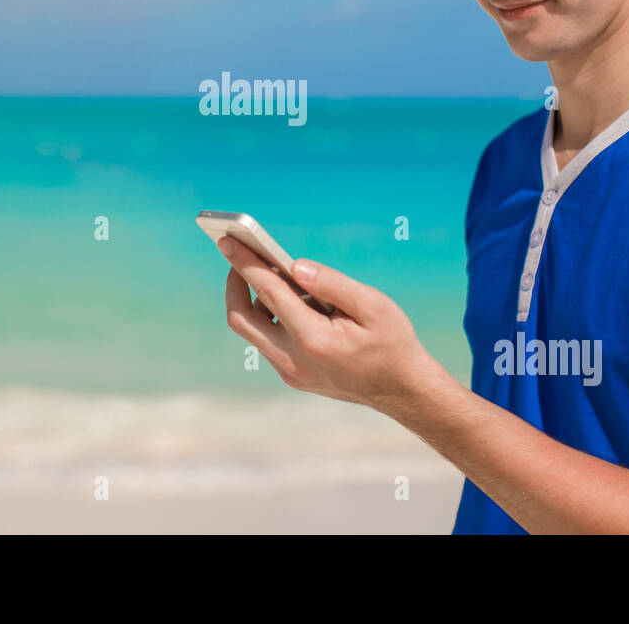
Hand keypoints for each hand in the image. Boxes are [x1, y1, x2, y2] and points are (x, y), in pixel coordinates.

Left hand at [218, 237, 441, 410]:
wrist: (402, 389)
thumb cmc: (391, 341)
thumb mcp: (372, 305)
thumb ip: (331, 283)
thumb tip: (294, 266)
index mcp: (313, 340)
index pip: (268, 293)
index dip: (245, 263)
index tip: (226, 240)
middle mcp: (293, 361)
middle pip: (241, 318)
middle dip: (235, 283)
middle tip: (239, 255)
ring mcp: (290, 372)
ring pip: (253, 331)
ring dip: (256, 300)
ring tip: (278, 275)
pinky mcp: (292, 375)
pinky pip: (268, 341)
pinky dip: (271, 316)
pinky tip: (293, 301)